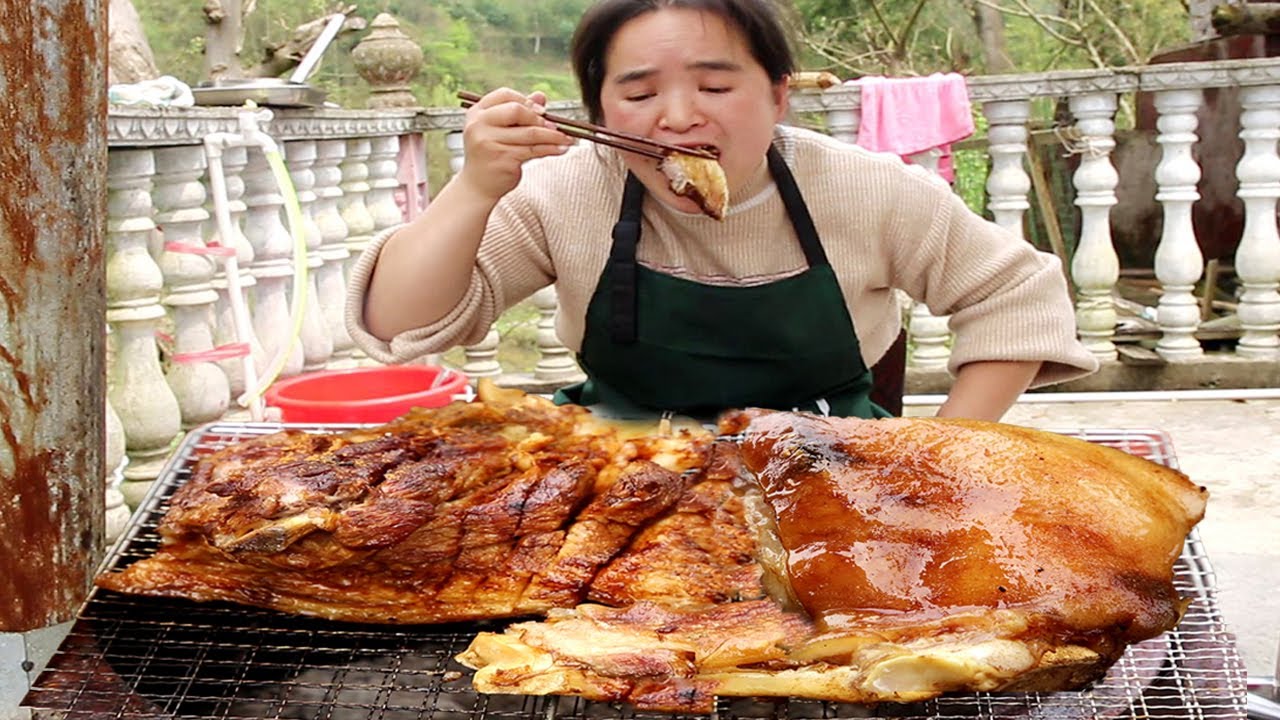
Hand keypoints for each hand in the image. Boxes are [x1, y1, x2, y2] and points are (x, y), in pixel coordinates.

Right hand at [456, 88, 573, 201]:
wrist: (478, 186)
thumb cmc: (491, 155)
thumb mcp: (500, 130)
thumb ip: (518, 112)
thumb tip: (540, 96)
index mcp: (477, 113)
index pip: (504, 95)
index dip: (525, 100)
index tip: (542, 111)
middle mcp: (479, 125)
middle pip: (516, 110)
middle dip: (539, 118)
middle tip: (554, 127)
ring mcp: (489, 142)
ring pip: (530, 133)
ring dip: (552, 135)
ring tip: (566, 138)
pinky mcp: (502, 158)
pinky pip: (533, 150)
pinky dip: (551, 148)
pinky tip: (561, 149)